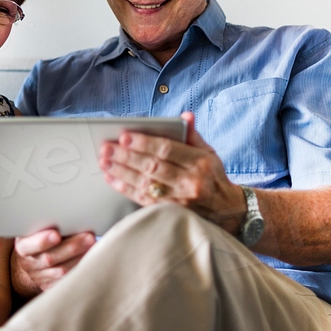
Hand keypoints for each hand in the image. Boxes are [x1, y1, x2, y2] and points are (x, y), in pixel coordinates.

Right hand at [12, 228, 95, 294]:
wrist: (34, 259)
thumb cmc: (40, 236)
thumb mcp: (37, 228)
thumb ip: (49, 224)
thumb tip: (70, 216)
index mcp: (23, 247)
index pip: (29, 245)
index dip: (42, 241)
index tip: (56, 234)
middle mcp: (29, 264)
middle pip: (50, 258)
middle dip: (72, 247)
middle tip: (89, 237)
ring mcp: (40, 278)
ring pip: (61, 271)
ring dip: (80, 258)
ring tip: (95, 247)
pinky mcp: (51, 287)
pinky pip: (67, 281)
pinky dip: (80, 269)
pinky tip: (92, 260)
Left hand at [98, 112, 245, 226]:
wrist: (226, 210)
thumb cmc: (213, 176)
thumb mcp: (209, 153)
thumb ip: (193, 135)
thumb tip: (184, 116)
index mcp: (200, 163)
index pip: (168, 150)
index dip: (144, 143)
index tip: (125, 136)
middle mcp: (189, 182)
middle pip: (152, 167)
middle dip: (126, 156)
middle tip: (107, 148)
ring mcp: (179, 201)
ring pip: (145, 184)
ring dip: (121, 172)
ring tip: (104, 161)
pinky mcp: (170, 213)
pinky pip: (143, 200)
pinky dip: (125, 188)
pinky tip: (112, 179)